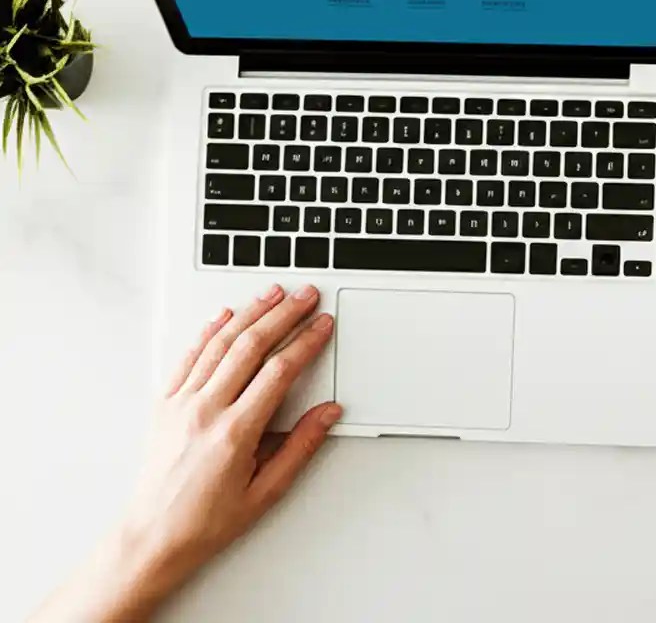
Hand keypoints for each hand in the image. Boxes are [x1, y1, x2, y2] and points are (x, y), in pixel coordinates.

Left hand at [31, 284, 341, 621]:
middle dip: (283, 314)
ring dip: (249, 313)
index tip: (323, 325)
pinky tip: (224, 316)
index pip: (279, 371)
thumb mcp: (266, 491)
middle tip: (305, 295)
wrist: (153, 536)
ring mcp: (181, 404)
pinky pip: (189, 357)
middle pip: (250, 345)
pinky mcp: (164, 404)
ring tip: (272, 293)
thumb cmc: (206, 521)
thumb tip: (327, 413)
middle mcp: (205, 410)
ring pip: (219, 343)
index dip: (306, 342)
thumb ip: (300, 447)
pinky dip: (208, 332)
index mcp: (235, 432)